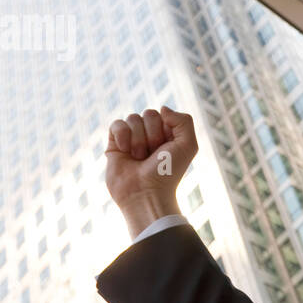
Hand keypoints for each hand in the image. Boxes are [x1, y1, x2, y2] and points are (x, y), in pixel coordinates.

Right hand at [105, 106, 197, 238]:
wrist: (145, 193)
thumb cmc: (168, 173)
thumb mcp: (187, 145)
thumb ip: (184, 121)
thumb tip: (162, 109)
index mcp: (168, 134)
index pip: (165, 113)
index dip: (166, 130)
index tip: (167, 149)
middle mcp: (150, 134)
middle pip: (149, 114)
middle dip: (153, 135)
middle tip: (153, 155)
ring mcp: (132, 138)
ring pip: (132, 118)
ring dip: (138, 140)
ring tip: (139, 158)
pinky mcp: (115, 144)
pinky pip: (116, 124)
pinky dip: (122, 136)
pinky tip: (125, 151)